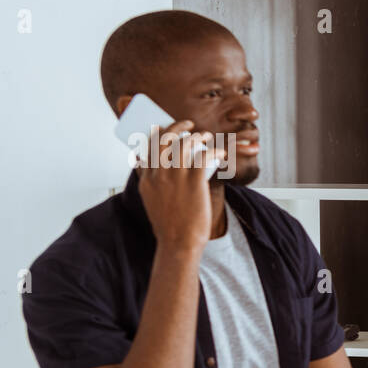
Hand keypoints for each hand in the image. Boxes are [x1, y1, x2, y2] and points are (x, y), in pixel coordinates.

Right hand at [137, 120, 225, 251]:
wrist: (178, 243)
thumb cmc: (169, 225)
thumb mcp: (151, 201)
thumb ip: (149, 182)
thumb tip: (147, 166)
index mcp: (147, 180)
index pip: (147, 149)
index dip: (156, 134)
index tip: (160, 126)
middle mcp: (159, 174)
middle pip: (165, 140)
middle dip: (176, 126)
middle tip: (187, 123)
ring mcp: (176, 177)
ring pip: (186, 144)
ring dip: (198, 136)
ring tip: (207, 136)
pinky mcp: (194, 181)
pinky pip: (205, 157)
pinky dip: (214, 152)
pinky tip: (220, 154)